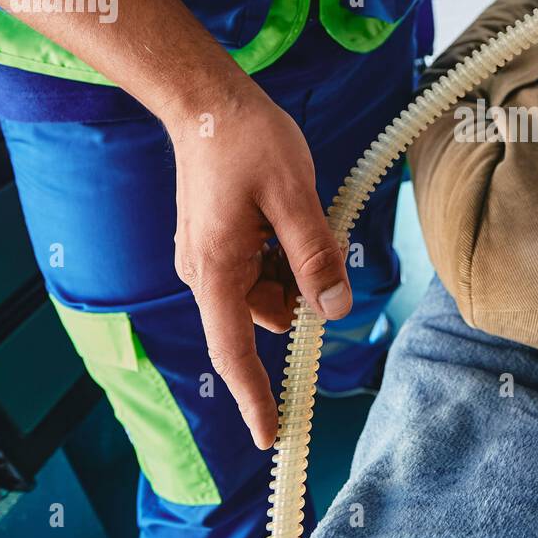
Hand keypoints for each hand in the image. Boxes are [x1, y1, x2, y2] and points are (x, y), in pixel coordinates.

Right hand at [166, 80, 351, 448]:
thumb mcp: (293, 196)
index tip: (271, 436)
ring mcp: (208, 257)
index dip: (255, 396)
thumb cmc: (246, 141)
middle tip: (316, 234)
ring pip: (267, 290)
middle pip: (265, 314)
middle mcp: (205, 272)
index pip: (235, 351)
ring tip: (296, 211)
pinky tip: (285, 214)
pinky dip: (282, 254)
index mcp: (216, 269)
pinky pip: (258, 268)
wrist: (206, 101)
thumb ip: (314, 255)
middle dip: (300, 295)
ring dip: (294, 269)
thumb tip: (332, 310)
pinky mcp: (216, 242)